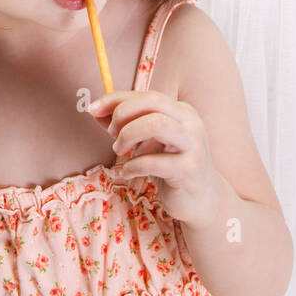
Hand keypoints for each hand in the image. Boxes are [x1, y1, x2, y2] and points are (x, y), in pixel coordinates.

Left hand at [88, 89, 225, 229]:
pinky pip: (153, 162)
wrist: (202, 200)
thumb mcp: (148, 142)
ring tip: (119, 152)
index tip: (93, 109)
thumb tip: (95, 111)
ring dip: (128, 135)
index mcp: (181, 111)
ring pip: (156, 124)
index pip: (145, 95)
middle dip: (123, 114)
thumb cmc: (171, 167)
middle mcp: (190, 122)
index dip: (116, 99)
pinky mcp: (188, 170)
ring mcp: (192, 145)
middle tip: (111, 134)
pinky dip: (132, 166)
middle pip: (152, 102)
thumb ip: (125, 125)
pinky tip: (126, 173)